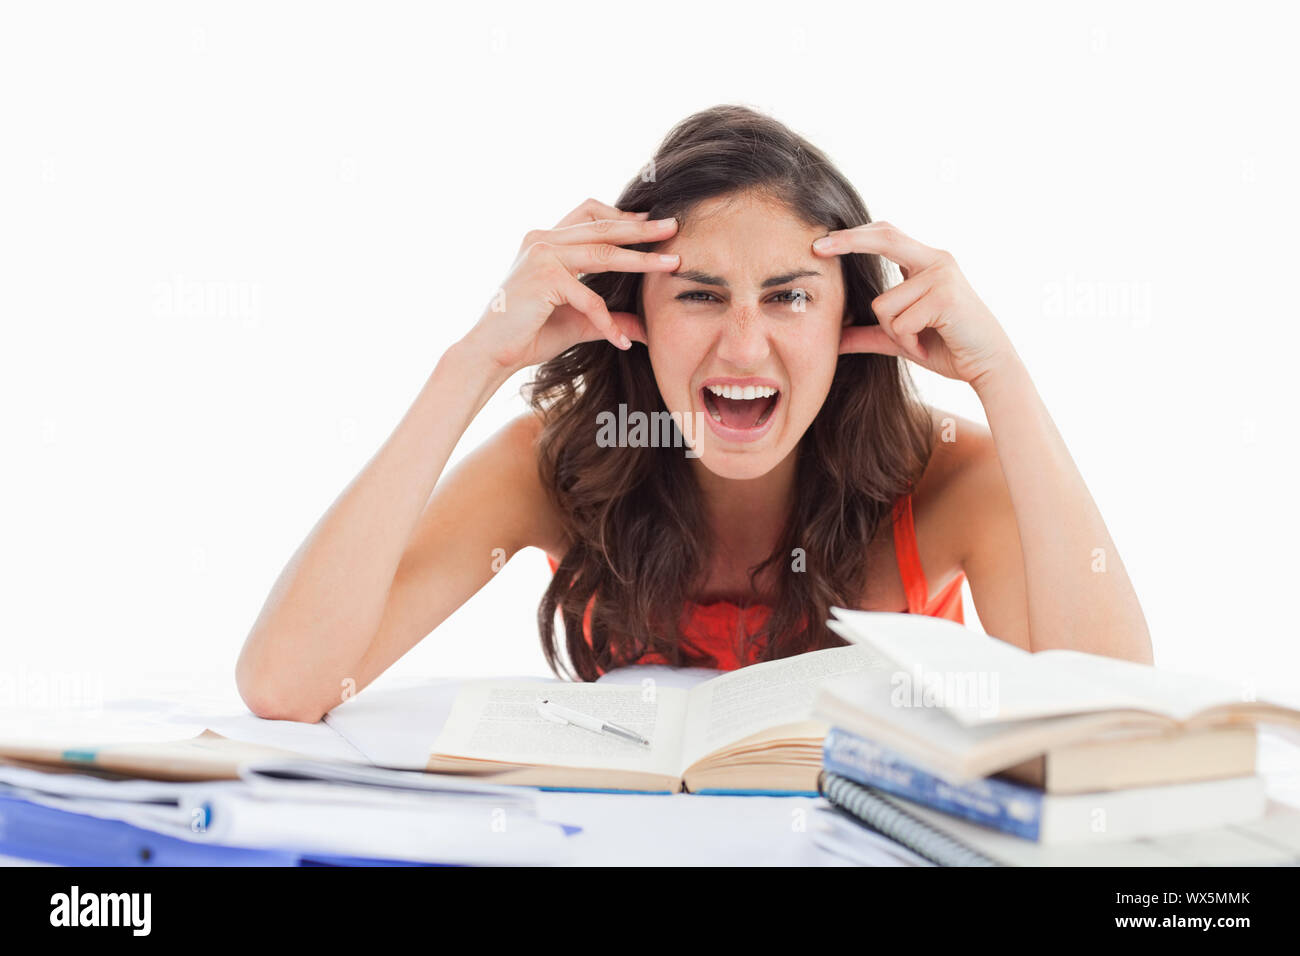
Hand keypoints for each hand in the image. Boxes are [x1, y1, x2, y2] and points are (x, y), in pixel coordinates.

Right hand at [462, 198, 679, 373]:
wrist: (490, 353)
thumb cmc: (528, 335)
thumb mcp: (578, 323)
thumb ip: (608, 318)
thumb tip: (644, 329)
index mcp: (546, 241)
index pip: (588, 215)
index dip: (622, 217)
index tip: (651, 225)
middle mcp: (542, 240)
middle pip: (603, 227)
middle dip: (642, 229)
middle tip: (674, 227)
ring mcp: (542, 256)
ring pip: (603, 253)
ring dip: (642, 260)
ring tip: (672, 264)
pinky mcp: (544, 279)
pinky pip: (589, 299)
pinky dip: (608, 321)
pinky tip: (622, 341)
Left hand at [814, 221, 1016, 387]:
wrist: (987, 366)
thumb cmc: (947, 348)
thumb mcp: (899, 339)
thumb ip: (869, 334)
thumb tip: (834, 338)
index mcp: (925, 263)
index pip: (885, 235)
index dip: (853, 236)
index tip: (820, 242)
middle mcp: (935, 261)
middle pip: (884, 238)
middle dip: (848, 241)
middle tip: (816, 248)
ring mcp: (942, 276)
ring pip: (883, 305)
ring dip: (895, 334)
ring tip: (920, 340)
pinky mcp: (945, 297)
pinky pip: (900, 322)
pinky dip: (908, 341)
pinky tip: (929, 344)